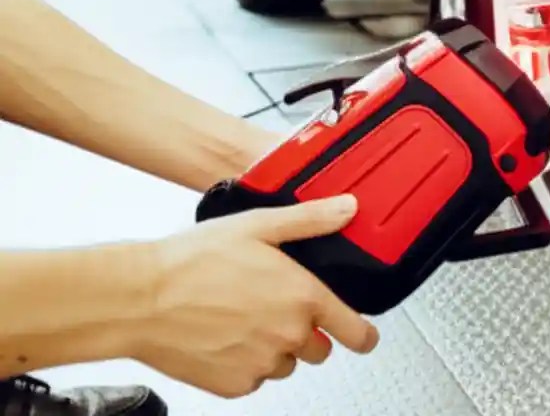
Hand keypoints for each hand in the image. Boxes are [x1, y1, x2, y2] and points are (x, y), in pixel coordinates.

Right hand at [133, 194, 379, 397]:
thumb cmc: (191, 262)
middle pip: (319, 349)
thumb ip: (310, 220)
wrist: (139, 299)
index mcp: (303, 298)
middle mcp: (288, 335)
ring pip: (285, 364)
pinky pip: (254, 379)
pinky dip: (245, 363)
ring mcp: (262, 364)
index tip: (363, 335)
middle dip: (305, 332)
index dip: (362, 334)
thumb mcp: (258, 226)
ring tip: (241, 318)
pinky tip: (223, 336)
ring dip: (274, 348)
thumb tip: (347, 209)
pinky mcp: (235, 385)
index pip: (355, 332)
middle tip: (272, 307)